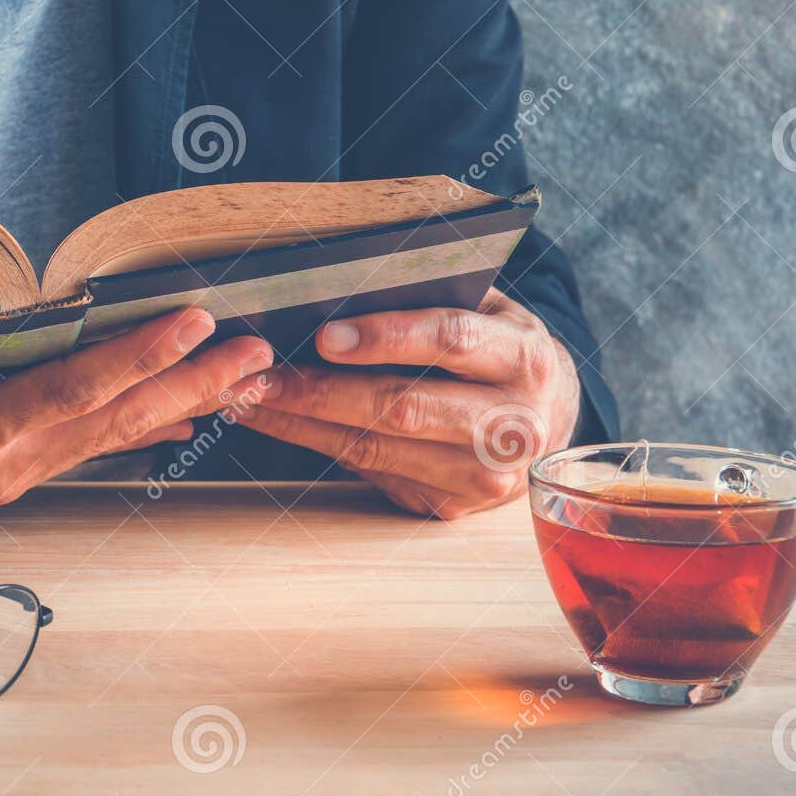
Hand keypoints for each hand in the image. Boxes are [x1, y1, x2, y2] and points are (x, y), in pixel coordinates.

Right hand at [0, 300, 273, 529]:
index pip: (65, 391)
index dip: (134, 355)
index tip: (194, 321)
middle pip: (112, 420)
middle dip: (189, 383)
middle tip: (260, 352)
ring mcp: (2, 476)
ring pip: (108, 437)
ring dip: (177, 403)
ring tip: (242, 376)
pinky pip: (85, 445)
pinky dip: (136, 424)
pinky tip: (175, 415)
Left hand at [234, 289, 580, 518]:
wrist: (545, 418)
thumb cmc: (495, 350)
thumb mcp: (486, 313)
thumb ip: (432, 300)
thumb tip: (336, 289)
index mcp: (525, 359)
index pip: (452, 341)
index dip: (387, 336)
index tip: (325, 334)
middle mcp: (513, 425)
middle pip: (403, 407)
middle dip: (321, 390)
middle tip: (259, 374)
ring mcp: (485, 476)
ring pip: (378, 448)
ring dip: (303, 422)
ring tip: (250, 397)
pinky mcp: (453, 506)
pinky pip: (372, 472)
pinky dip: (317, 445)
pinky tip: (280, 422)